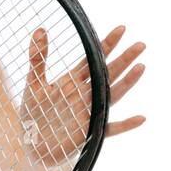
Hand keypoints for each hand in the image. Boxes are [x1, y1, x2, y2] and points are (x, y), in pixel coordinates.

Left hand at [21, 23, 146, 164]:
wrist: (30, 141)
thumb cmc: (34, 112)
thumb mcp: (33, 82)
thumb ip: (37, 57)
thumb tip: (40, 28)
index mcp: (74, 80)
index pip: (94, 59)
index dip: (107, 44)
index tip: (121, 28)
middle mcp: (86, 94)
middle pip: (108, 74)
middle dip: (123, 59)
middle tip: (140, 45)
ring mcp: (89, 112)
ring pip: (112, 95)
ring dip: (127, 83)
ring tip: (140, 67)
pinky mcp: (89, 132)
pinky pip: (111, 128)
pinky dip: (125, 125)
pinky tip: (140, 118)